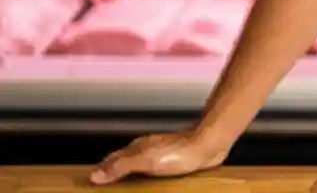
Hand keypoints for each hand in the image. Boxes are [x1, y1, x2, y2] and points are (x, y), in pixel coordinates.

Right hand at [88, 128, 229, 185]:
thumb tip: (95, 176)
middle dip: (112, 175)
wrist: (210, 145)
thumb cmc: (181, 151)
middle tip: (103, 186)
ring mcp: (160, 157)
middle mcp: (146, 151)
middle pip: (123, 164)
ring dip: (130, 179)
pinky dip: (147, 182)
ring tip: (123, 189)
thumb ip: (121, 166)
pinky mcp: (174, 164)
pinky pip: (155, 174)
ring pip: (139, 169)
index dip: (100, 172)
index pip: (111, 162)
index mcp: (136, 149)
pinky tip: (150, 188)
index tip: (90, 183)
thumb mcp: (145, 160)